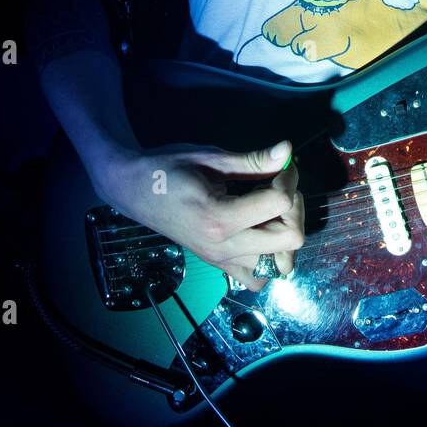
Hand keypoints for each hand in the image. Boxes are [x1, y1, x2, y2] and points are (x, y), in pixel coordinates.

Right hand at [93, 140, 304, 291]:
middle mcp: (224, 247)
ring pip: (281, 265)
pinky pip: (259, 276)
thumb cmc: (166, 168)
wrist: (132, 190)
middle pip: (291, 240)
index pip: (280, 204)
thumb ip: (252, 161)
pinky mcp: (219, 265)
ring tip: (271, 210)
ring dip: (285, 235)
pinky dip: (270, 257)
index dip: (289, 177)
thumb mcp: (210, 158)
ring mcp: (222, 261)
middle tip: (279, 187)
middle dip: (294, 208)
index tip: (280, 164)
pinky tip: (261, 229)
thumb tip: (287, 150)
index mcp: (220, 218)